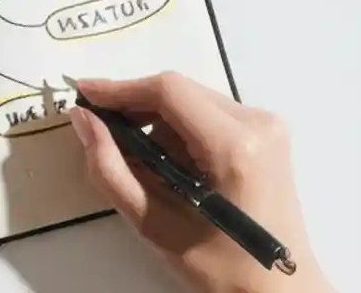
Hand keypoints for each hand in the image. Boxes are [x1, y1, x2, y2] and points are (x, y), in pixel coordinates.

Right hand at [69, 73, 333, 292]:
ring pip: (192, 99)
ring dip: (156, 120)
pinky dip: (179, 129)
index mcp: (235, 146)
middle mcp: (258, 123)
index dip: (119, 88)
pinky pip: (208, 113)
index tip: (82, 95)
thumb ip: (110, 169)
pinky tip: (168, 162)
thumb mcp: (154, 224)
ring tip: (137, 159)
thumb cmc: (218, 267)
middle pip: (180, 90)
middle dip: (135, 105)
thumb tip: (82, 120)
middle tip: (101, 130)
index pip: (168, 92)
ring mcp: (267, 125)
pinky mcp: (267, 133)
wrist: (278, 291)